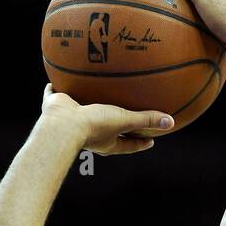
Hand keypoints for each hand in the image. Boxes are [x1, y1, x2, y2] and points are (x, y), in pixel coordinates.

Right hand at [40, 85, 174, 153]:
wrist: (62, 124)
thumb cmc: (94, 125)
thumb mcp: (124, 120)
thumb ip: (146, 120)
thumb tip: (170, 122)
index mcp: (106, 141)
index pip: (128, 144)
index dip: (139, 143)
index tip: (151, 140)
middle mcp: (89, 133)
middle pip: (106, 130)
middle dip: (116, 125)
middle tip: (127, 118)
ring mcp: (72, 121)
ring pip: (82, 112)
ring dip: (88, 105)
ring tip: (93, 95)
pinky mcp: (56, 107)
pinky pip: (55, 96)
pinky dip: (55, 90)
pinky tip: (55, 80)